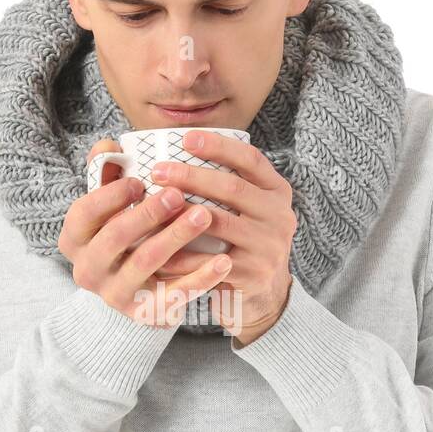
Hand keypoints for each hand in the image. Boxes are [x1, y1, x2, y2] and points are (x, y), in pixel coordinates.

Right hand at [57, 139, 234, 328]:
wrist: (138, 293)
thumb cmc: (127, 235)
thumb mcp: (111, 207)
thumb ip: (107, 174)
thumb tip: (109, 144)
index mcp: (74, 240)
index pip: (83, 213)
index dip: (109, 196)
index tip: (138, 181)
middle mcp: (88, 270)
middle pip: (115, 237)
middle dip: (148, 213)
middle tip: (179, 194)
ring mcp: (115, 295)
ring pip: (146, 262)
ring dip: (176, 237)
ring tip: (205, 215)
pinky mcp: (144, 314)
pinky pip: (175, 295)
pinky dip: (201, 278)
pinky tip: (224, 260)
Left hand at [147, 130, 295, 341]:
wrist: (265, 293)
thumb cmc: (244, 241)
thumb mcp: (250, 209)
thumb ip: (230, 184)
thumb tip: (178, 149)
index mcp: (278, 192)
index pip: (251, 160)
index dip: (219, 146)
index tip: (186, 138)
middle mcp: (280, 216)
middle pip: (232, 188)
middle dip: (191, 176)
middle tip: (158, 171)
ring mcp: (269, 247)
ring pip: (218, 222)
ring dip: (180, 211)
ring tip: (152, 204)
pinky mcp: (253, 274)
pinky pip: (209, 259)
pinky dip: (180, 252)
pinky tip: (156, 244)